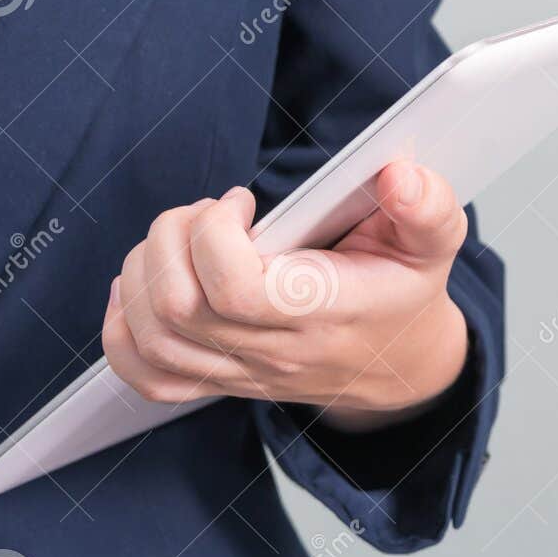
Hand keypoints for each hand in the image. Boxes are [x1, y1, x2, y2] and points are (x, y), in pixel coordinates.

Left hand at [102, 161, 469, 432]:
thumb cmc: (405, 292)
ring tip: (182, 239)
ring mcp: (242, 373)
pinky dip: (124, 329)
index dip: (215, 233)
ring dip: (144, 271)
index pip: (235, 290)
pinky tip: (142, 284)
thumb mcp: (433, 244)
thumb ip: (428, 207)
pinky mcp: (220, 380)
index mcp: (322, 312)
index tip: (243, 202)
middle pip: (179, 307)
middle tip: (208, 213)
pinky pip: (148, 375)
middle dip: (172, 237)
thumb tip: (399, 176)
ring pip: (154, 337)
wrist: (402, 365)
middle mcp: (275, 352)